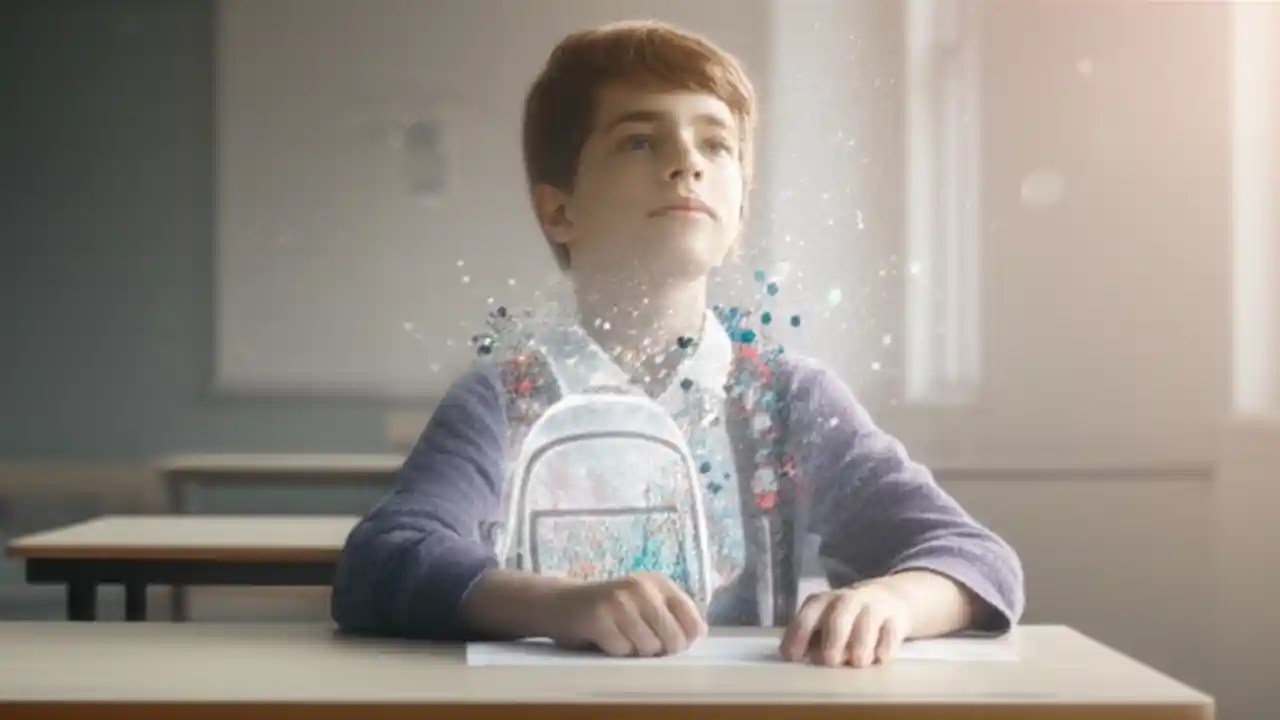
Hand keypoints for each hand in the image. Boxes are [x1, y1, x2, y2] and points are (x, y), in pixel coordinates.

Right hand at [547, 572, 707, 657]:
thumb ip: (672, 614)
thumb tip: (700, 634)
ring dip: (635, 650)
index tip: (667, 640)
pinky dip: (614, 651)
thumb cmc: (610, 608)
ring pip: (648, 648)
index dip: (685, 640)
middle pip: (674, 639)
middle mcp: (642, 587)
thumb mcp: (644, 601)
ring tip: (620, 636)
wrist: (560, 602)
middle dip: (660, 650)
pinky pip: (622, 651)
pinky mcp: (599, 618)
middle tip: (641, 641)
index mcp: (659, 583)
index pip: (693, 621)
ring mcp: (619, 601)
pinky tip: (604, 637)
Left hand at [780, 579, 913, 667]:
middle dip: (833, 639)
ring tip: (857, 663)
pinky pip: (891, 631)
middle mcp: (846, 601)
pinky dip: (886, 646)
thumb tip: (797, 660)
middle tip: (829, 661)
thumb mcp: (825, 623)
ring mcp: (873, 607)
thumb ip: (811, 640)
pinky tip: (880, 659)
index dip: (798, 637)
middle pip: (838, 616)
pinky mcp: (896, 618)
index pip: (806, 617)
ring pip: (866, 621)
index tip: (792, 658)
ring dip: (861, 643)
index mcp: (822, 602)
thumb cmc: (846, 619)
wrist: (890, 599)